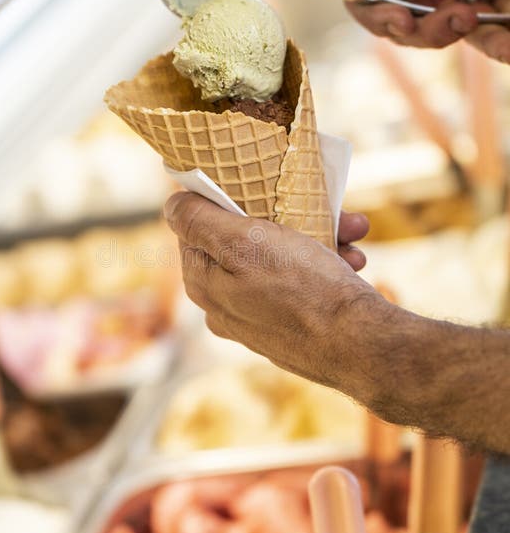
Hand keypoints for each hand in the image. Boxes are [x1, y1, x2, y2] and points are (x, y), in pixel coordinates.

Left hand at [164, 192, 379, 388]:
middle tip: (324, 208)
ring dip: (318, 237)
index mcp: (204, 283)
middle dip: (288, 217)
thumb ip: (201, 221)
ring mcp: (258, 319)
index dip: (230, 200)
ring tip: (350, 231)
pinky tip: (353, 260)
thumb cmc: (303, 289)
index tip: (263, 187)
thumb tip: (172, 205)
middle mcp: (225, 305)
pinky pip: (303, 284)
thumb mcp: (245, 241)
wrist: (359, 345)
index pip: (198, 227)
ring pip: (282, 259)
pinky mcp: (290, 328)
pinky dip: (327, 265)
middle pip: (247, 240)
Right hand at [348, 0, 509, 60]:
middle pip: (401, 20)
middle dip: (415, 30)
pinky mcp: (499, 2)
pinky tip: (508, 48)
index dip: (371, 9)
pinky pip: (492, 35)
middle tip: (446, 19)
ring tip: (471, 18)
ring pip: (441, 33)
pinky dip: (499, 48)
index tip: (397, 17)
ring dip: (449, 36)